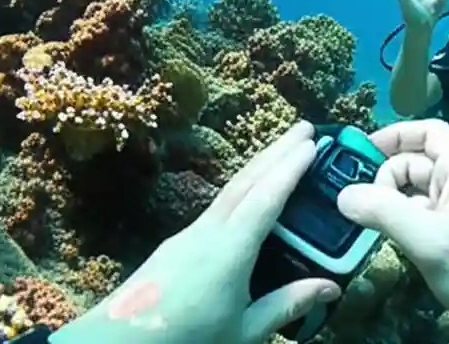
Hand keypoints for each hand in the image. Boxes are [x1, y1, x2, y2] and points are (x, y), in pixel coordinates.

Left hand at [53, 122, 339, 343]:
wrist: (117, 343)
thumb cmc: (187, 339)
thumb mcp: (244, 330)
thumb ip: (287, 305)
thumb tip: (331, 287)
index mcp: (229, 250)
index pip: (266, 199)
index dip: (291, 169)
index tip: (313, 142)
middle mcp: (207, 231)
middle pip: (246, 181)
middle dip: (277, 151)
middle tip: (305, 126)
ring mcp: (187, 234)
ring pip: (229, 191)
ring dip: (258, 167)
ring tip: (283, 151)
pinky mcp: (176, 245)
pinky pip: (217, 207)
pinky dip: (241, 190)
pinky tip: (249, 195)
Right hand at [337, 120, 448, 343]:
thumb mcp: (430, 240)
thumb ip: (383, 212)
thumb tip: (343, 195)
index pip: (426, 131)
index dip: (391, 136)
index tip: (356, 156)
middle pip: (415, 162)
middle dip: (385, 179)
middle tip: (361, 209)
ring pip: (417, 192)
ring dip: (393, 205)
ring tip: (370, 227)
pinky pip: (426, 216)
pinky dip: (406, 223)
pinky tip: (391, 242)